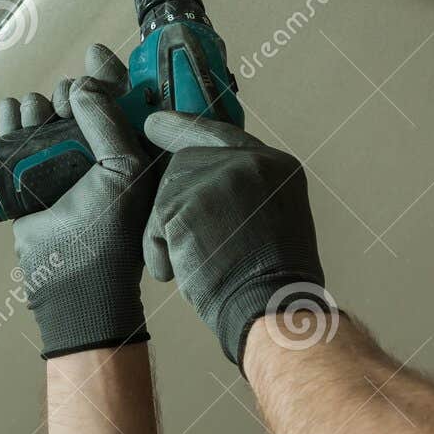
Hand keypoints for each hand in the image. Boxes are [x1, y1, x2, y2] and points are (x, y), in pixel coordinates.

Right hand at [4, 43, 160, 358]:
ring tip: (37, 113)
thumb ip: (108, 124)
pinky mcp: (28, 178)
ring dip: (39, 104)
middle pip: (80, 101)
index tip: (95, 54)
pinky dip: (11, 119)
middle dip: (73, 91)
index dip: (109, 73)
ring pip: (46, 115)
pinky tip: (13, 113)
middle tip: (67, 106)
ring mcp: (61, 165)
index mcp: (130, 150)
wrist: (72, 279)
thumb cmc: (111, 229)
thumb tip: (84, 87)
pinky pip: (16, 137)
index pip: (122, 100)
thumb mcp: (125, 171)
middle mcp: (97, 154)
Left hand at [142, 113, 328, 369]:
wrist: (271, 309)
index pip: (224, 135)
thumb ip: (246, 191)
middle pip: (189, 159)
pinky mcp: (189, 202)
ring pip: (169, 190)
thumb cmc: (272, 282)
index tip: (155, 125)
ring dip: (167, 229)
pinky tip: (176, 271)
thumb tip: (205, 181)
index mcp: (278, 166)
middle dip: (172, 195)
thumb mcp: (275, 218)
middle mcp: (252, 162)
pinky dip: (158, 248)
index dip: (186, 130)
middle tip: (167, 227)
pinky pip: (157, 219)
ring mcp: (221, 178)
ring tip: (188, 264)